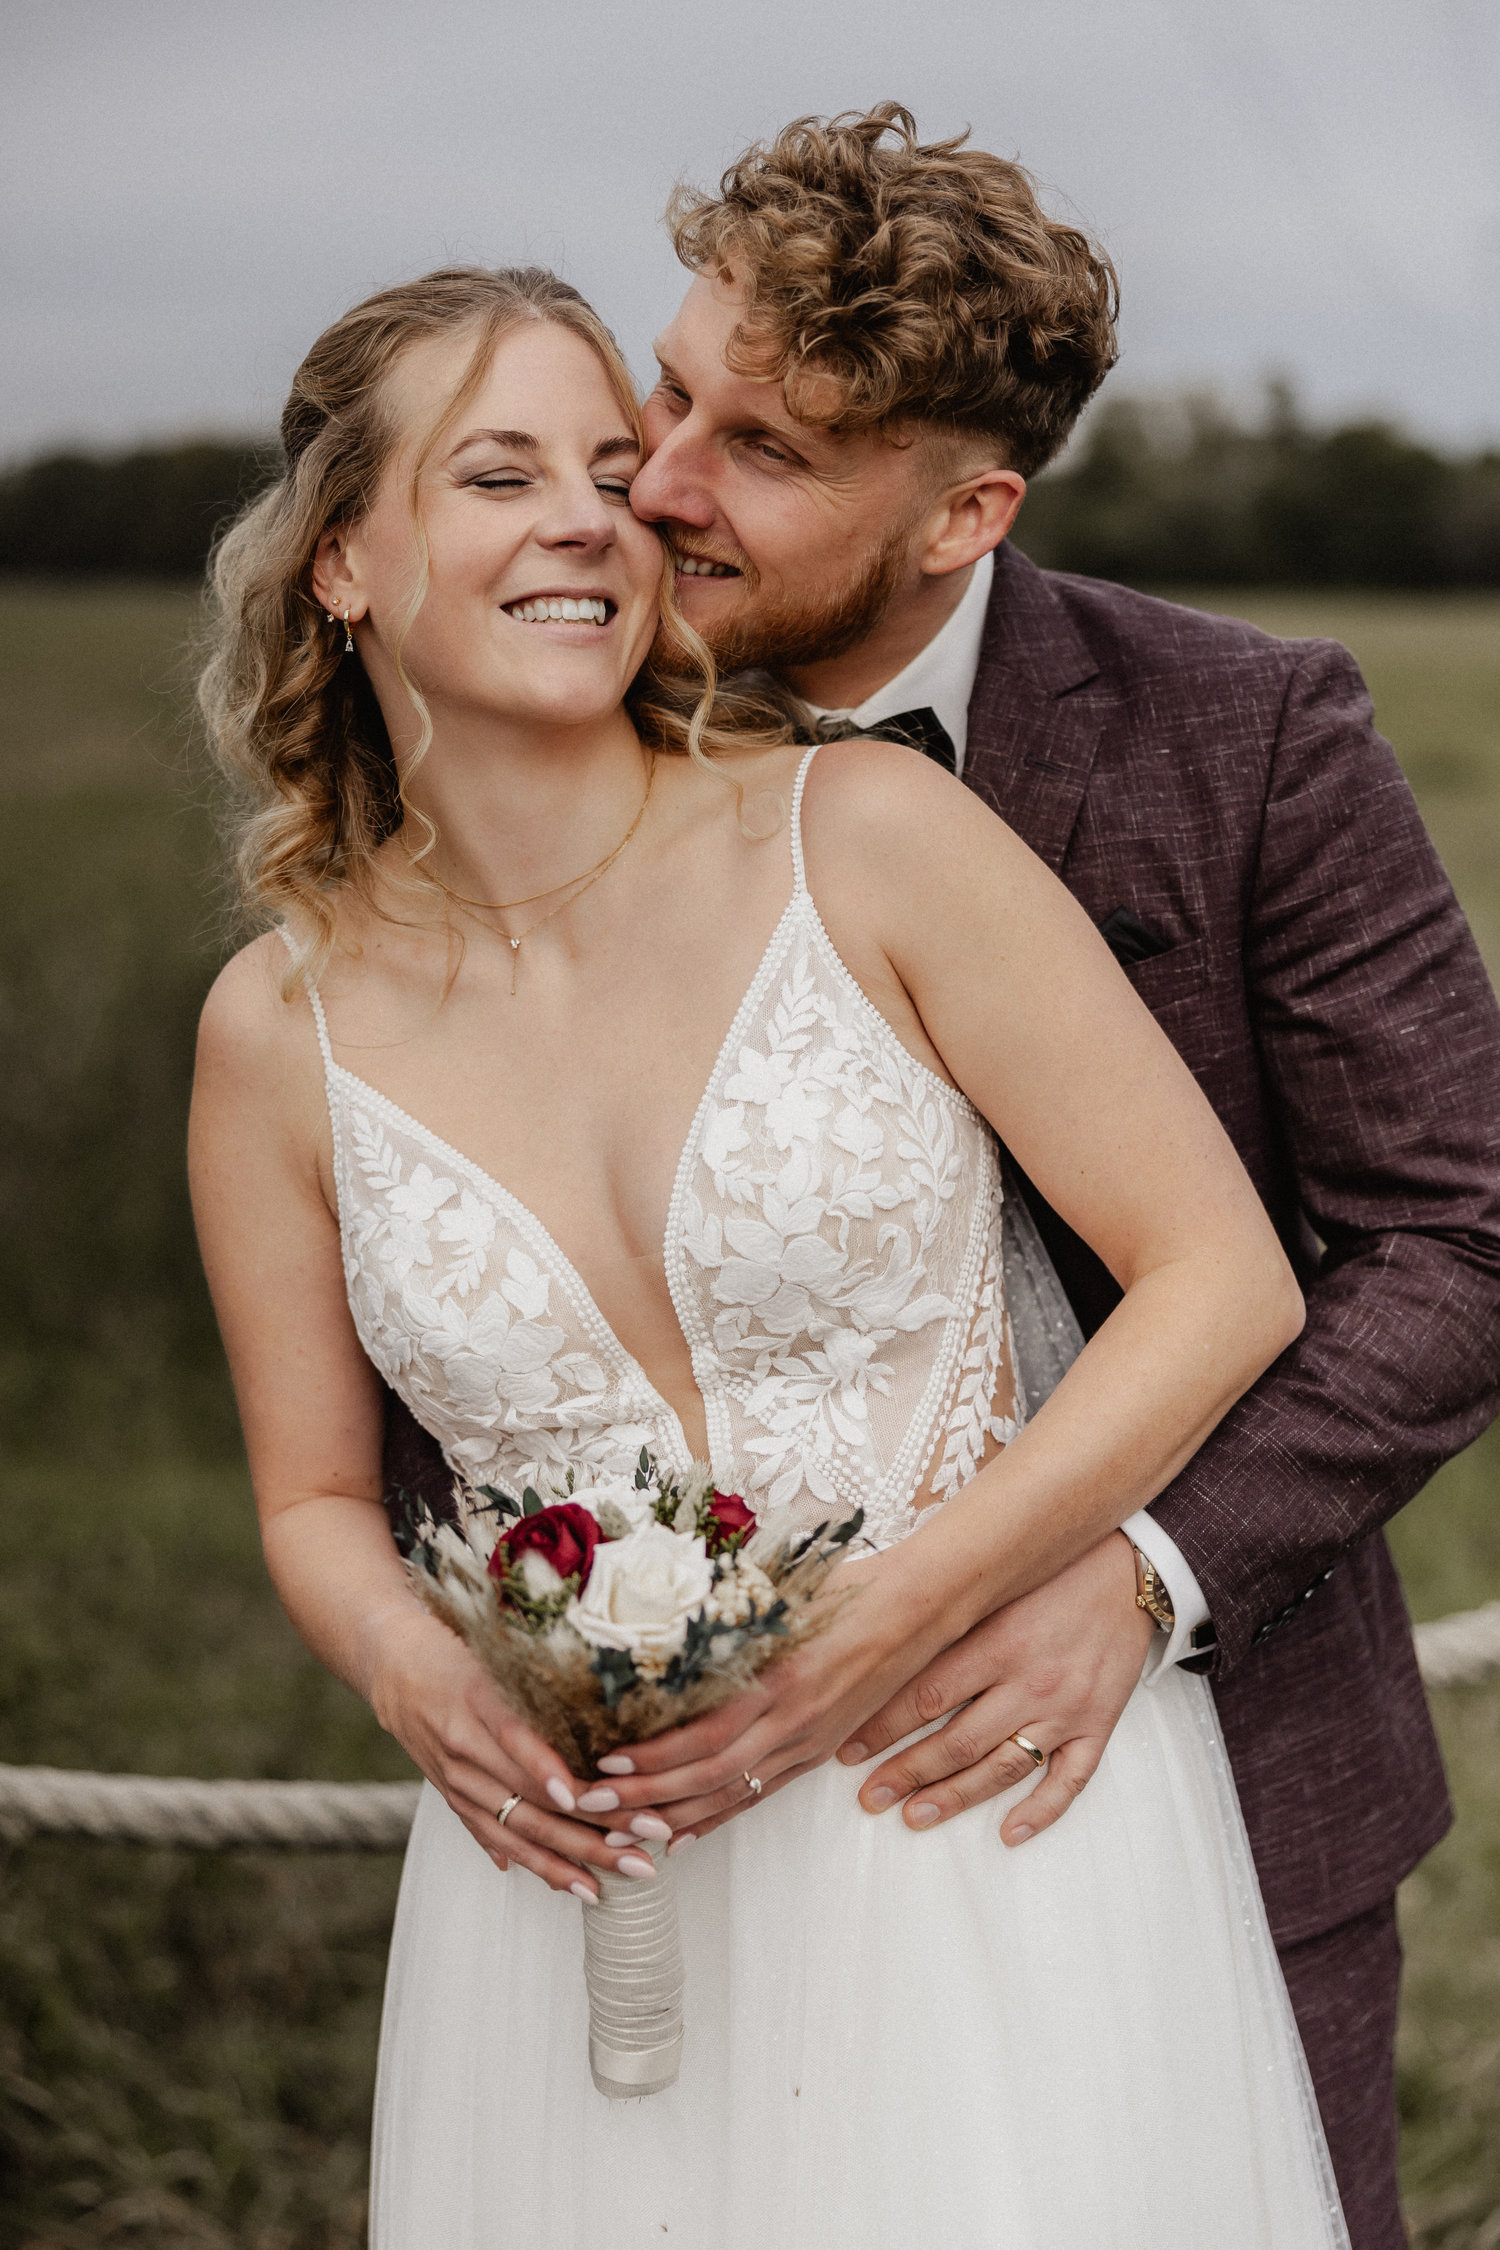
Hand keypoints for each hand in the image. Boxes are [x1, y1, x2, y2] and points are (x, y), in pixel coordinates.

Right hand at [368, 1607, 665, 1900]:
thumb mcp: (496, 1656)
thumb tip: (599, 1707)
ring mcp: (457, 1780)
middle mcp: (465, 1747)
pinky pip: (497, 1839)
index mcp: (477, 1701)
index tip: (585, 1796)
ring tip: (616, 1880)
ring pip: (519, 1830)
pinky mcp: (454, 1800)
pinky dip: (535, 1864)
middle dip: (592, 1828)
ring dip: (570, 1860)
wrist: (396, 1668)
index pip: (515, 1738)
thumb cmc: (460, 1653)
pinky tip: (571, 1885)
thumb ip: (539, 1681)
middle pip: (531, 1798)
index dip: (548, 1769)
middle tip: (643, 1843)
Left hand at [565, 1548, 954, 1846]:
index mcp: (780, 1679)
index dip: (652, 1757)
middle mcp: (794, 1721)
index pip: (703, 1735)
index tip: (604, 1761)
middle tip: (591, 1804)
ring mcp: (809, 1741)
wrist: (919, 1605)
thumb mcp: (784, 1595)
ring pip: (731, 1795)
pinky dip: (717, 1818)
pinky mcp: (819, 1750)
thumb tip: (666, 1628)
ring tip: (622, 1831)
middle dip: (645, 1797)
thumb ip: (731, 1620)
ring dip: (673, 1818)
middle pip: (707, 1776)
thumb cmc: (851, 1588)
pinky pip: (761, 1795)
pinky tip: (682, 1836)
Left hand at [837, 1532, 1155, 1845]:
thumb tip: (877, 1638)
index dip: (880, 1727)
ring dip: (956, 1797)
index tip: (846, 1748)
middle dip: (906, 1772)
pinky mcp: (1098, 1724)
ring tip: (915, 1816)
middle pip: (957, 1741)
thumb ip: (945, 1617)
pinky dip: (1041, 1811)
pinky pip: (1070, 1779)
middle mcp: (1030, 1681)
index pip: (925, 1696)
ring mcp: (1066, 1708)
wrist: (1130, 1569)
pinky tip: (1009, 1833)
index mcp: (997, 1641)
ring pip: (1003, 1767)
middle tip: (870, 1796)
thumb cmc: (1052, 1570)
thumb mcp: (994, 1585)